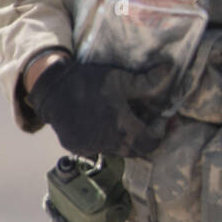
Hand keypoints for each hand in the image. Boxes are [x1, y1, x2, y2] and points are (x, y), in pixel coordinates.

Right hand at [28, 57, 175, 157]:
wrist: (52, 87)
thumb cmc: (89, 81)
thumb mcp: (120, 79)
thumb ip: (147, 81)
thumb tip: (169, 70)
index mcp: (122, 128)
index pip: (151, 143)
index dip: (159, 133)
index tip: (160, 120)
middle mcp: (107, 143)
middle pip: (136, 150)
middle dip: (144, 137)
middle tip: (146, 121)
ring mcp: (90, 147)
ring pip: (117, 151)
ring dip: (125, 140)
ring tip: (125, 121)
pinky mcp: (76, 147)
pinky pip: (98, 149)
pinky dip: (106, 140)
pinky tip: (104, 124)